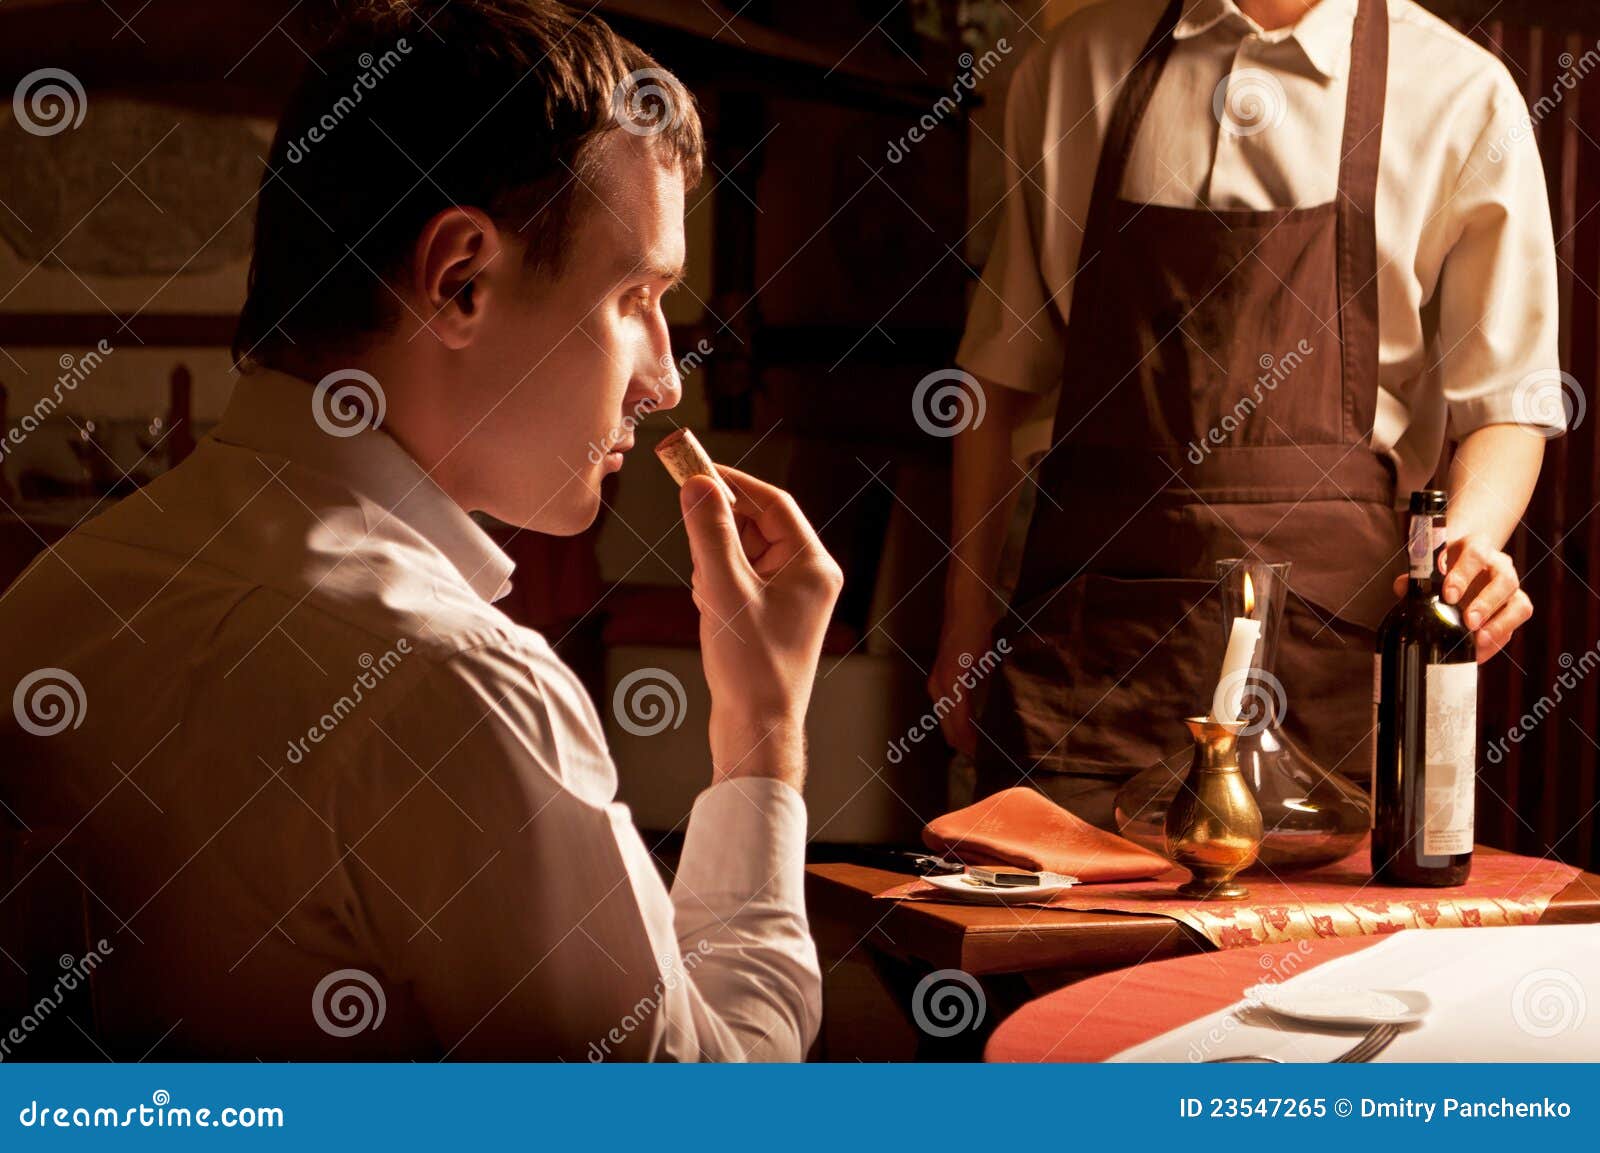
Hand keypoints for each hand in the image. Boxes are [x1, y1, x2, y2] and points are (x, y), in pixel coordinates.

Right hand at [679, 466, 843, 785]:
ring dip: (715, 565)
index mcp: (813, 565)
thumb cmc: (752, 667)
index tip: (694, 469)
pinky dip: (716, 586)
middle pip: (756, 526)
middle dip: (719, 534)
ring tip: (710, 598)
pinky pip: (738, 580)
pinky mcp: (770, 616)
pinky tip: (711, 611)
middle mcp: (808, 578)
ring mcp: (790, 598)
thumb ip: (709, 532)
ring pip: (742, 553)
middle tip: (694, 545)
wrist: (757, 729)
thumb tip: (697, 485)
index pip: (772, 503)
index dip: (732, 483)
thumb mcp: (723, 589)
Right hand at [928, 614, 993, 756]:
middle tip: (988, 762)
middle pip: (949, 731)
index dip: (973, 747)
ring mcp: (936, 683)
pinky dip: (958, 723)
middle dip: (966, 747)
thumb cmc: (981, 629)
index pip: (959, 729)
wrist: (965, 605)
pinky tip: (973, 727)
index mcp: (952, 686)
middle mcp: (939, 688)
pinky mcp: (939, 679)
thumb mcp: (992, 660)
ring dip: (961, 737)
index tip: (989, 761)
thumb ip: (995, 688)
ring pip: (946, 722)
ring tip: (981, 749)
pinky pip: (946, 710)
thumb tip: (1008, 716)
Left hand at [1391, 534, 1532, 661]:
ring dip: (1500, 623)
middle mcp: (1499, 564)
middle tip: (1469, 621)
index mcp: (1477, 546)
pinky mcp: (1517, 605)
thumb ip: (1416, 577)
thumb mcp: (1430, 566)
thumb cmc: (1445, 566)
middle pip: (1504, 579)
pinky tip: (1481, 649)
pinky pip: (1516, 623)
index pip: (1475, 554)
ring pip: (1519, 602)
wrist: (1466, 564)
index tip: (1449, 595)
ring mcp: (1511, 586)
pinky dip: (1500, 637)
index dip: (1463, 575)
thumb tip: (1402, 587)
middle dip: (1486, 602)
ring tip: (1479, 639)